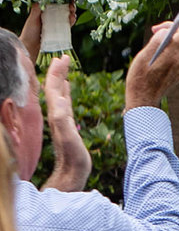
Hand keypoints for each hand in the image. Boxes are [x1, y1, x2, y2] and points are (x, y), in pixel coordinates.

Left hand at [19, 0, 76, 59]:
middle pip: (64, 9)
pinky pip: (68, 25)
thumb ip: (36, 10)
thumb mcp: (32, 19)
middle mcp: (52, 17)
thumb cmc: (29, 32)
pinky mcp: (60, 32)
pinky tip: (72, 19)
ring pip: (67, 16)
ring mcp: (56, 24)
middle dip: (70, 6)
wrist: (30, 47)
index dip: (63, 0)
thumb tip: (40, 0)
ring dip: (72, 13)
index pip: (56, 3)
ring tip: (72, 13)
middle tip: (72, 6)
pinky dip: (71, 21)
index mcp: (45, 12)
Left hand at [42, 57, 91, 191]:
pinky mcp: (66, 124)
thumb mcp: (68, 137)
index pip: (53, 88)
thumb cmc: (72, 158)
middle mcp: (56, 114)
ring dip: (61, 79)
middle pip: (54, 88)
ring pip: (58, 94)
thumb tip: (61, 101)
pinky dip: (65, 91)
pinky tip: (67, 88)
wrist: (71, 173)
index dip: (57, 72)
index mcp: (56, 114)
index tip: (62, 58)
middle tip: (64, 57)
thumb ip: (63, 119)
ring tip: (64, 67)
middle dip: (57, 72)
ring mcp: (60, 119)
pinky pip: (64, 102)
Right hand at [124, 23, 178, 109]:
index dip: (171, 26)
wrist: (143, 99)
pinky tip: (171, 55)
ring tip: (165, 46)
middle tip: (159, 36)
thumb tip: (167, 31)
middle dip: (175, 33)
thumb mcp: (143, 56)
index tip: (157, 29)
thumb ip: (157, 41)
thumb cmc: (139, 77)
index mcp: (173, 54)